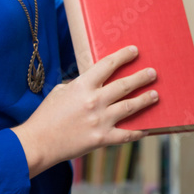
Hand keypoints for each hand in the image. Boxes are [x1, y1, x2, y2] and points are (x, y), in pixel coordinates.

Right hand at [11, 45, 156, 178]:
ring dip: (145, 100)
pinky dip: (139, 131)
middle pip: (125, 85)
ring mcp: (100, 120)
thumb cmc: (46, 116)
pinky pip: (126, 134)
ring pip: (130, 107)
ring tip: (155, 95)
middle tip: (152, 73)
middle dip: (141, 77)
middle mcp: (94, 101)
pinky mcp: (101, 139)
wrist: (38, 142)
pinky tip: (147, 128)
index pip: (108, 65)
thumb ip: (79, 85)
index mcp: (82, 86)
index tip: (134, 51)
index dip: (123, 56)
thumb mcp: (60, 92)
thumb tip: (94, 83)